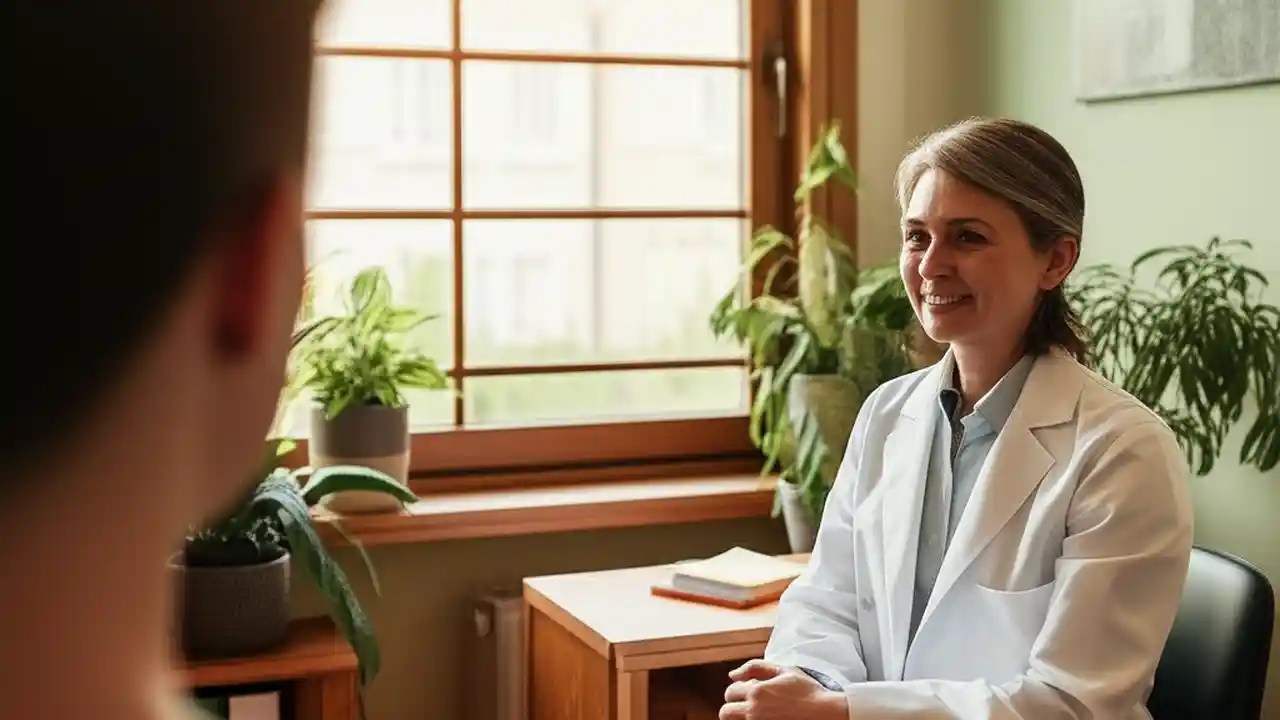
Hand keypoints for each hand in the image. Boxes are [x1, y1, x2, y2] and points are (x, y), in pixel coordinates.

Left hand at [721, 659, 847, 719]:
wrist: (825, 713)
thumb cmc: (808, 691)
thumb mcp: (784, 670)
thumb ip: (755, 667)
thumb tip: (732, 674)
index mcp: (756, 691)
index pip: (730, 692)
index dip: (738, 691)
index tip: (749, 692)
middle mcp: (754, 710)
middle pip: (726, 712)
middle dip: (732, 707)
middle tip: (745, 706)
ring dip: (739, 717)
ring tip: (753, 714)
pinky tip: (762, 718)